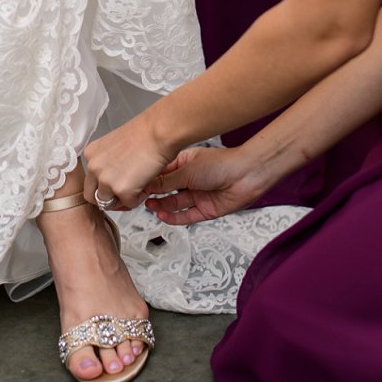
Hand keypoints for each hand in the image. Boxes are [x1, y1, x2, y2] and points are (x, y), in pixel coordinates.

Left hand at [83, 113, 176, 209]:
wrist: (159, 132)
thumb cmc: (145, 134)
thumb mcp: (115, 146)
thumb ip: (109, 163)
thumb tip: (113, 179)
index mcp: (91, 154)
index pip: (90, 180)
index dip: (104, 186)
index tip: (116, 184)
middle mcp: (94, 166)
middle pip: (92, 196)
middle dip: (108, 198)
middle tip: (125, 193)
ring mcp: (105, 179)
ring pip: (108, 203)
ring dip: (123, 199)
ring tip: (139, 184)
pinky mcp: (122, 190)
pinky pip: (129, 204)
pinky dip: (139, 198)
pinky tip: (146, 182)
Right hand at [142, 146, 271, 224]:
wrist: (247, 175)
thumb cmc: (221, 164)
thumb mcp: (186, 171)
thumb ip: (166, 182)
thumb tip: (145, 184)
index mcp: (184, 163)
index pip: (161, 173)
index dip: (148, 179)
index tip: (134, 184)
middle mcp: (190, 179)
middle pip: (166, 189)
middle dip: (152, 194)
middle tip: (138, 198)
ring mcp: (198, 194)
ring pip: (175, 203)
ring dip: (162, 206)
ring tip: (150, 206)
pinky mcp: (206, 210)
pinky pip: (187, 216)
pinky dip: (175, 218)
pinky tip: (163, 216)